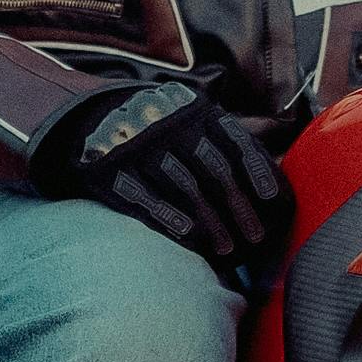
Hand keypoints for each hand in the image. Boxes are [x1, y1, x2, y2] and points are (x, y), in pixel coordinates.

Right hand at [52, 78, 293, 270]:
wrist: (89, 113)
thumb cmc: (158, 130)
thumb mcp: (191, 117)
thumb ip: (225, 139)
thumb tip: (272, 178)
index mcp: (196, 110)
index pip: (237, 143)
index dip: (258, 174)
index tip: (273, 203)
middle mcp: (171, 125)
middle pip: (215, 171)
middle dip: (239, 208)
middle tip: (256, 239)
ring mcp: (140, 145)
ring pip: (186, 188)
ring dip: (211, 223)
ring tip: (229, 251)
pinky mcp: (111, 167)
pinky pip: (145, 197)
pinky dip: (170, 219)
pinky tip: (190, 239)